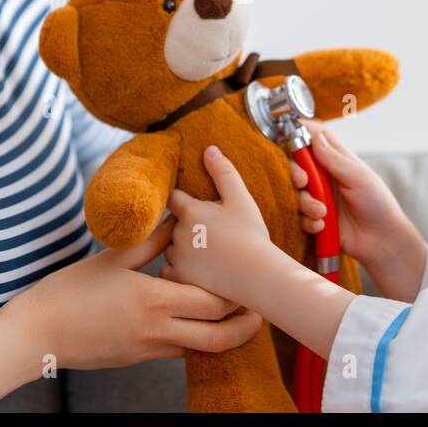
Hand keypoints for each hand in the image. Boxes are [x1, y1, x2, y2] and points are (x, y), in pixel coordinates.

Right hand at [5, 215, 262, 370]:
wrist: (37, 334)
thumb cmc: (69, 291)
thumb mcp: (112, 258)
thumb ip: (150, 241)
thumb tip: (176, 219)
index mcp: (154, 301)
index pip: (213, 302)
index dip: (236, 294)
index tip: (250, 281)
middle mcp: (157, 331)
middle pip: (218, 336)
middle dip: (243, 325)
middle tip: (258, 309)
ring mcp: (148, 349)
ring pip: (200, 347)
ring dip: (220, 334)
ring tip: (233, 315)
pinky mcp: (138, 358)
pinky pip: (177, 350)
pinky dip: (193, 338)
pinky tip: (193, 320)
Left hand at [163, 145, 276, 306]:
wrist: (258, 275)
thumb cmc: (251, 235)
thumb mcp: (240, 198)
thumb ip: (223, 172)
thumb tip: (209, 149)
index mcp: (190, 211)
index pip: (173, 197)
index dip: (183, 201)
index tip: (193, 206)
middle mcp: (177, 233)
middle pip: (173, 225)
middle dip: (187, 227)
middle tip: (211, 234)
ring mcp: (176, 257)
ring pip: (171, 248)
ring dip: (182, 249)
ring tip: (208, 254)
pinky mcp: (178, 278)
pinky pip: (169, 270)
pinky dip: (180, 270)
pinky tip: (199, 270)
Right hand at [292, 119, 412, 272]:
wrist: (381, 241)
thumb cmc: (377, 204)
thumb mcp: (358, 177)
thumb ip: (334, 159)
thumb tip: (315, 137)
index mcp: (336, 159)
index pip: (314, 136)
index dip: (300, 131)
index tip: (286, 132)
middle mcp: (324, 175)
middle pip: (297, 164)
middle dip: (296, 173)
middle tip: (303, 181)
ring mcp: (318, 197)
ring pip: (296, 193)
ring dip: (306, 203)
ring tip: (322, 213)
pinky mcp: (314, 218)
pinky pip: (300, 216)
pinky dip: (309, 221)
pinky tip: (323, 226)